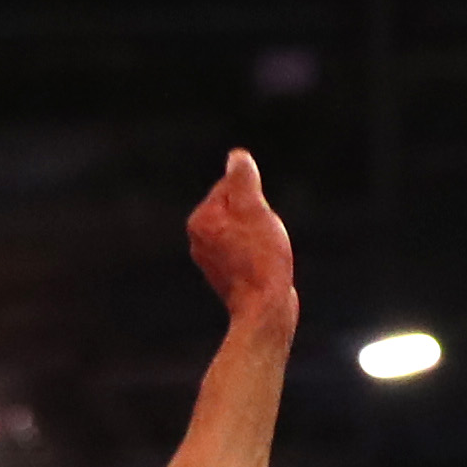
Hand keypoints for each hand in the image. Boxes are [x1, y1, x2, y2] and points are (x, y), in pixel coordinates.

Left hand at [184, 150, 295, 323]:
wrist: (265, 310)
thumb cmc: (261, 258)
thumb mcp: (254, 208)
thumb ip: (242, 178)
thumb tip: (236, 156)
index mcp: (200, 220)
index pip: (232, 184)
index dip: (255, 196)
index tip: (260, 221)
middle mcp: (199, 240)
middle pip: (239, 207)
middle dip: (258, 216)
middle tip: (265, 238)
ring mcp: (213, 260)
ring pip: (246, 229)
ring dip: (262, 234)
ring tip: (266, 253)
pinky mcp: (228, 276)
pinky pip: (248, 250)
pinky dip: (260, 253)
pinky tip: (266, 267)